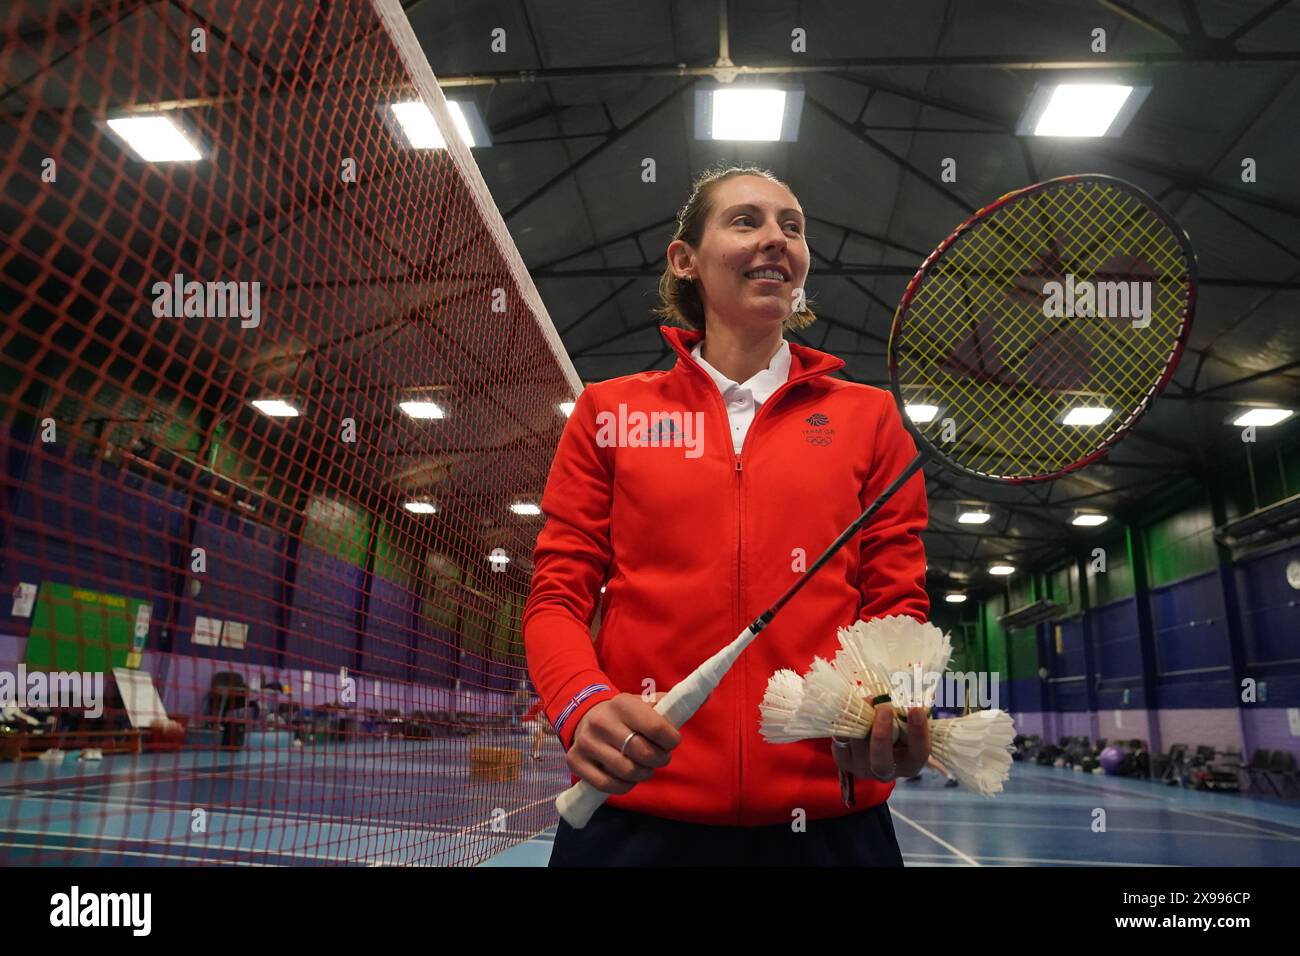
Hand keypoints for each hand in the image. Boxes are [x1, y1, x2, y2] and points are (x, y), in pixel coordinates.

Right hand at [567, 692, 681, 794]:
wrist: (585, 716)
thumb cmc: (626, 715)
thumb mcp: (646, 703)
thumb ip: (673, 703)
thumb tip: (705, 696)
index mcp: (622, 704)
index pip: (656, 727)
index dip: (671, 740)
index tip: (672, 742)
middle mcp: (602, 721)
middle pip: (643, 753)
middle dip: (660, 759)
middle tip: (660, 757)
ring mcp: (586, 742)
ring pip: (627, 771)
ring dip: (643, 774)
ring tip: (644, 766)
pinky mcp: (575, 761)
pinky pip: (607, 785)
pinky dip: (623, 786)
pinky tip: (627, 777)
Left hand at [831, 703, 929, 782]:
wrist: (872, 741)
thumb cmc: (897, 728)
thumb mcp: (906, 724)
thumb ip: (903, 714)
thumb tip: (893, 694)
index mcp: (910, 763)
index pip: (919, 753)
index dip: (918, 732)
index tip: (916, 709)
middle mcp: (887, 771)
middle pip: (882, 760)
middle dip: (882, 734)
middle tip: (885, 709)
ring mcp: (863, 768)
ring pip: (859, 748)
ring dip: (861, 722)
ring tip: (865, 700)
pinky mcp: (844, 760)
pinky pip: (841, 743)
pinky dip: (844, 724)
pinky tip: (848, 708)